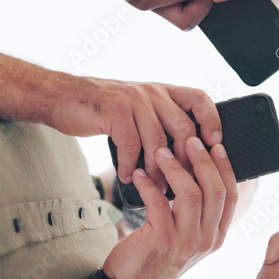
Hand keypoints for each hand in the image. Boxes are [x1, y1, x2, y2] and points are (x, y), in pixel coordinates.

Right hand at [46, 77, 221, 187]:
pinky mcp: (114, 110)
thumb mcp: (140, 108)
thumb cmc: (105, 110)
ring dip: (158, 170)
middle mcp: (153, 92)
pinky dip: (130, 165)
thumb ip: (161, 121)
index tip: (215, 145)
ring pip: (158, 140)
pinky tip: (127, 177)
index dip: (212, 121)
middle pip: (183, 127)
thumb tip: (188, 155)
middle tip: (184, 184)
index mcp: (165, 91)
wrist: (63, 96)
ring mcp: (134, 99)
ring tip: (157, 187)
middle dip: (185, 160)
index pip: (200, 99)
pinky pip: (130, 145)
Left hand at [102, 138, 235, 278]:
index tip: (216, 146)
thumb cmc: (157, 256)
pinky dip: (148, 184)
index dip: (225, 167)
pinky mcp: (161, 240)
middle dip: (203, 160)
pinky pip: (158, 202)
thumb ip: (199, 213)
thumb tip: (200, 173)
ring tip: (161, 152)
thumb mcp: (187, 238)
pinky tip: (139, 176)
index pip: (231, 195)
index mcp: (217, 236)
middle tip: (190, 140)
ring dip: (175, 167)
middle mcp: (207, 239)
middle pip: (215, 189)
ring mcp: (186, 242)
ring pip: (190, 193)